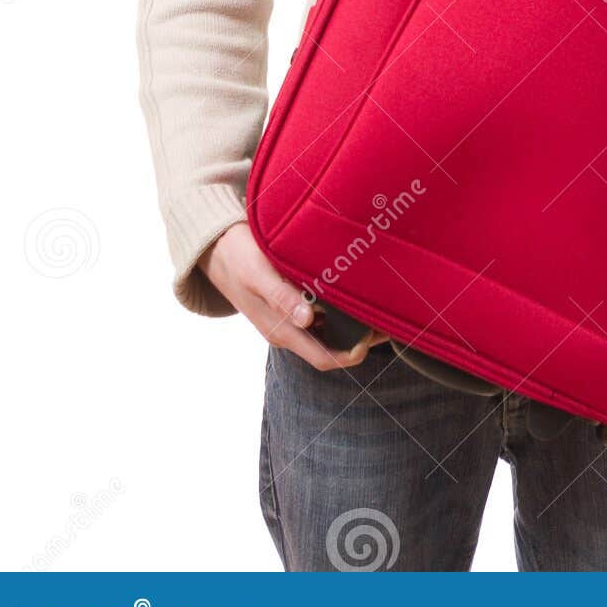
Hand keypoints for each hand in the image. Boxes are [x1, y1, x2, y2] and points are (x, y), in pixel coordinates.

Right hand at [198, 221, 389, 371]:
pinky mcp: (292, 304)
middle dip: (362, 338)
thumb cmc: (238, 257)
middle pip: (332, 348)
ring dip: (355, 324)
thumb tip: (306, 319)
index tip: (376, 333)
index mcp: (281, 331)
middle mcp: (288, 330)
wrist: (216, 248)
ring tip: (380, 303)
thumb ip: (281, 297)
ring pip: (330, 332)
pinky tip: (357, 292)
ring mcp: (290, 319)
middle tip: (389, 315)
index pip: (324, 358)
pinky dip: (342, 310)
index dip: (354, 353)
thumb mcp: (258, 274)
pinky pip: (323, 316)